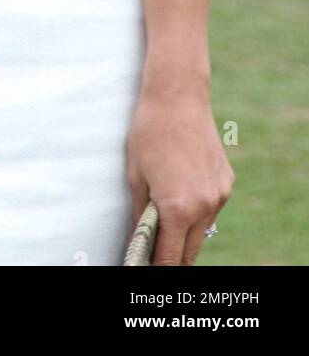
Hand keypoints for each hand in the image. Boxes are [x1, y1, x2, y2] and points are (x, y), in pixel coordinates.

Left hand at [126, 80, 234, 264]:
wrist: (178, 95)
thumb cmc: (150, 131)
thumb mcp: (135, 175)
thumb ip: (142, 214)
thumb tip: (142, 240)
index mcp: (178, 208)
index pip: (170, 258)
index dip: (156, 266)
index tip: (147, 266)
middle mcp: (204, 205)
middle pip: (189, 251)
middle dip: (172, 255)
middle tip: (154, 250)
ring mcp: (219, 194)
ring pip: (202, 230)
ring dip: (186, 232)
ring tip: (166, 216)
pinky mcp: (227, 181)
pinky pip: (211, 207)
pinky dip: (198, 209)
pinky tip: (182, 189)